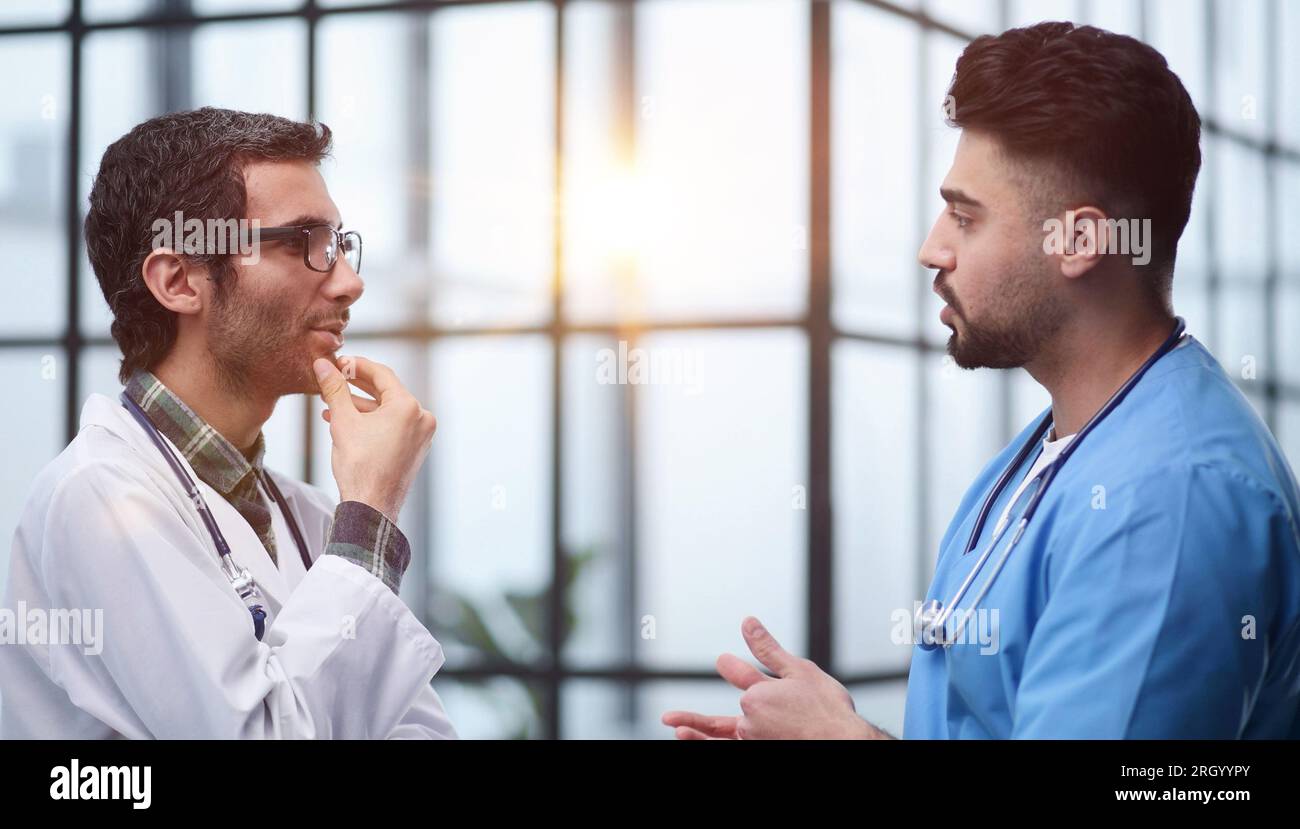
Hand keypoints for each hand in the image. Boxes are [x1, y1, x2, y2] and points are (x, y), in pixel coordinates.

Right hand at [314, 355, 436, 522]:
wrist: (371, 507)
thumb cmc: (360, 466)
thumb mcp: (343, 421)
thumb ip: (334, 389)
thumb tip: (323, 365)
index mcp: (409, 407)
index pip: (382, 374)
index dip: (357, 365)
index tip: (338, 362)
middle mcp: (422, 418)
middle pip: (386, 392)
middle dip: (356, 386)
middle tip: (334, 379)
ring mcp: (421, 435)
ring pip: (387, 411)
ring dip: (360, 407)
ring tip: (332, 405)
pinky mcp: (415, 449)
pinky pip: (392, 427)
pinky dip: (371, 422)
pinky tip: (346, 422)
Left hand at [662, 616, 880, 739]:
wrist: (844, 741)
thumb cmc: (827, 709)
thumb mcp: (798, 671)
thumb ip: (767, 650)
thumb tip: (747, 623)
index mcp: (757, 697)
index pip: (740, 679)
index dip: (731, 667)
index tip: (723, 662)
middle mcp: (750, 723)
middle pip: (722, 722)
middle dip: (692, 719)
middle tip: (670, 719)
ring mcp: (756, 742)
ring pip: (731, 739)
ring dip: (702, 736)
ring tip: (680, 732)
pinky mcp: (763, 752)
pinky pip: (735, 749)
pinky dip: (716, 744)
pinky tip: (704, 739)